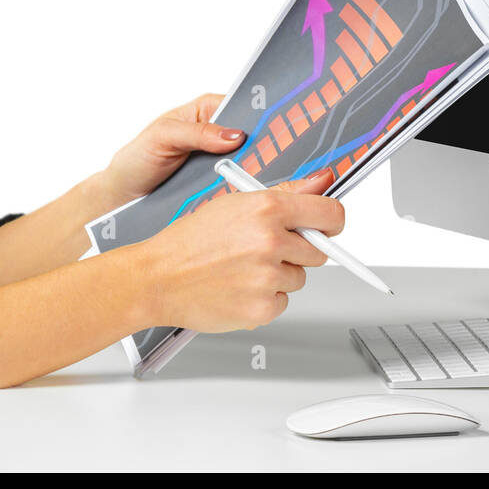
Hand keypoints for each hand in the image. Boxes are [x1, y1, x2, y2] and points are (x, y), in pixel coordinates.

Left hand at [98, 94, 247, 208]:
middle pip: (250, 137)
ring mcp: (220, 159)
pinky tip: (237, 191)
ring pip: (246, 162)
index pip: (243, 106)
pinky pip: (235, 183)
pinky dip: (236, 187)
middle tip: (255, 159)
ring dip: (247, 170)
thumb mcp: (164, 136)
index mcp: (208, 109)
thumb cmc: (138, 157)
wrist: (126, 193)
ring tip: (247, 179)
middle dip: (255, 147)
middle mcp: (217, 131)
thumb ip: (198, 133)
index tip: (269, 130)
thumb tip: (235, 135)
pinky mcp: (218, 181)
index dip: (258, 117)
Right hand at [136, 168, 340, 332]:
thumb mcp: (235, 202)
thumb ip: (285, 193)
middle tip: (266, 249)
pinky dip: (265, 298)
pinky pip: (282, 302)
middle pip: (318, 250)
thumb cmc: (190, 239)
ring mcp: (267, 276)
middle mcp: (270, 240)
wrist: (157, 277)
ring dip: (279, 275)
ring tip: (243, 268)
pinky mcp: (261, 307)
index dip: (331, 222)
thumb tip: (323, 181)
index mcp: (267, 208)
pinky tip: (239, 287)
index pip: (330, 214)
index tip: (327, 228)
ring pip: (298, 278)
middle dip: (299, 250)